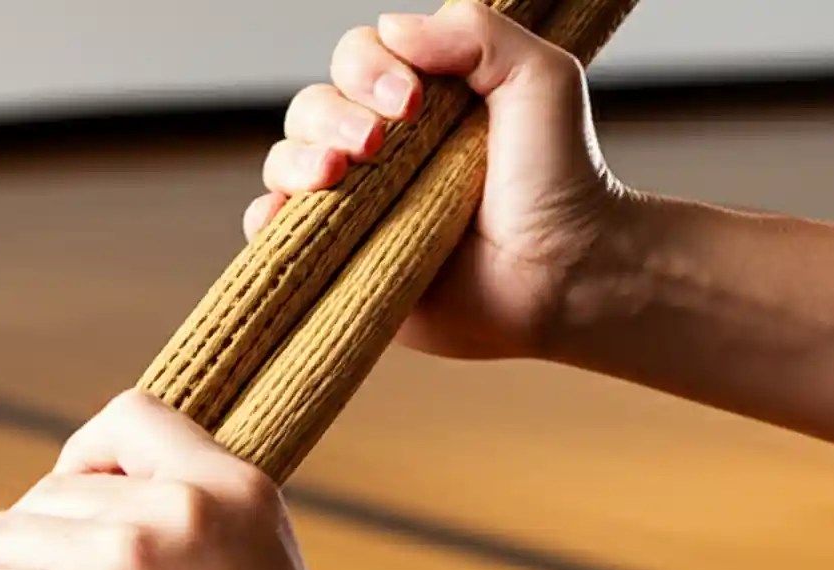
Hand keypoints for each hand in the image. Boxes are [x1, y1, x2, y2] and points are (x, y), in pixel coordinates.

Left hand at [0, 389, 356, 569]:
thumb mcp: (254, 553)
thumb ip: (191, 510)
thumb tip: (88, 501)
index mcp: (228, 485)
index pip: (130, 419)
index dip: (85, 452)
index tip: (67, 494)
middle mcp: (173, 509)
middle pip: (50, 493)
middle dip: (22, 536)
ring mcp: (117, 561)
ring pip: (0, 538)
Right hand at [244, 1, 630, 358]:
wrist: (564, 277)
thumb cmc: (561, 182)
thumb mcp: (541, 81)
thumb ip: (478, 34)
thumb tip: (393, 29)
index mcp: (418, 99)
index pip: (359, 57)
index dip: (369, 69)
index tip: (410, 101)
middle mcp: (379, 147)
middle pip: (312, 106)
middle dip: (332, 117)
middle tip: (374, 145)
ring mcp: (357, 203)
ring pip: (286, 160)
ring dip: (298, 160)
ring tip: (335, 176)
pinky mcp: (343, 257)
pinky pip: (277, 231)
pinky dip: (268, 218)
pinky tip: (287, 214)